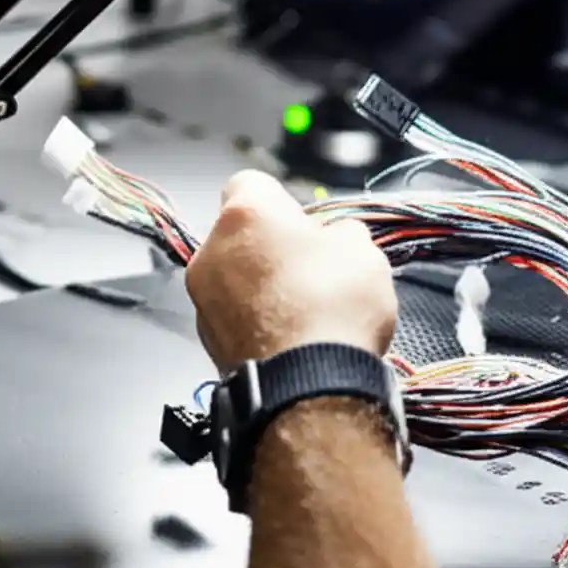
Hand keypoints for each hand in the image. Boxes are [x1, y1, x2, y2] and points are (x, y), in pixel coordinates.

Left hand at [186, 170, 397, 370]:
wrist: (308, 385)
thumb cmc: (332, 309)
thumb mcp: (363, 251)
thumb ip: (341, 233)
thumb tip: (336, 238)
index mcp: (246, 214)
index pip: (252, 182)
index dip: (283, 202)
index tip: (306, 224)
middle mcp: (212, 251)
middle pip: (239, 234)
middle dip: (271, 247)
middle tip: (312, 268)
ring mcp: (204, 299)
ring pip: (233, 277)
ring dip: (261, 286)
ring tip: (305, 310)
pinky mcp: (207, 340)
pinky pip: (233, 316)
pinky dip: (256, 321)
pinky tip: (290, 338)